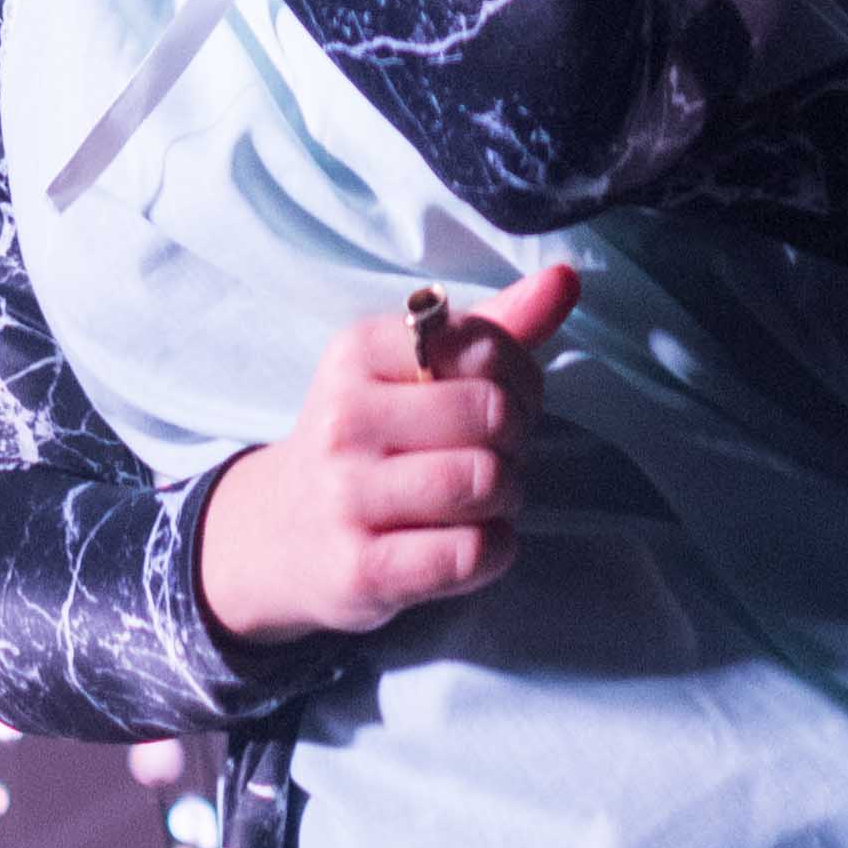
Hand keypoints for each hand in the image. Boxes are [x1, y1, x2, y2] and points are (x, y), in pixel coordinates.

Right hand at [194, 266, 581, 644]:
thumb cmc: (371, 439)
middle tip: (495, 454)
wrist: (281, 533)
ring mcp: (346, 495)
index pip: (485, 346)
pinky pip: (471, 554)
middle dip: (516, 439)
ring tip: (483, 498)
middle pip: (492, 414)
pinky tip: (473, 542)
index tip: (502, 402)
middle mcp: (345, 417)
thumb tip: (566, 278)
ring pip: (485, 482)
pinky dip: (495, 550)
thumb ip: (493, 326)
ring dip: (507, 495)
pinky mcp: (361, 569)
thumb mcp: (412, 371)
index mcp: (358, 351)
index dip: (520, 379)